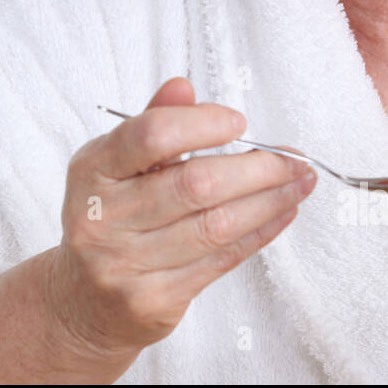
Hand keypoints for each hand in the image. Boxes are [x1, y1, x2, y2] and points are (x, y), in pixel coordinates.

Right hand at [45, 76, 317, 359]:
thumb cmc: (112, 218)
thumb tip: (183, 87)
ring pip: (215, 226)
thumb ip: (152, 123)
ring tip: (300, 182)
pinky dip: (259, 234)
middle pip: (193, 185)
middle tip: (293, 158)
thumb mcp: (117, 164)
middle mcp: (100, 216)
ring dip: (269, 201)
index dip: (202, 125)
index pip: (150, 136)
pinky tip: (282, 214)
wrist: (86, 301)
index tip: (239, 123)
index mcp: (92, 169)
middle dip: (256, 168)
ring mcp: (124, 263)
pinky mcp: (152, 299)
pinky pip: (220, 260)